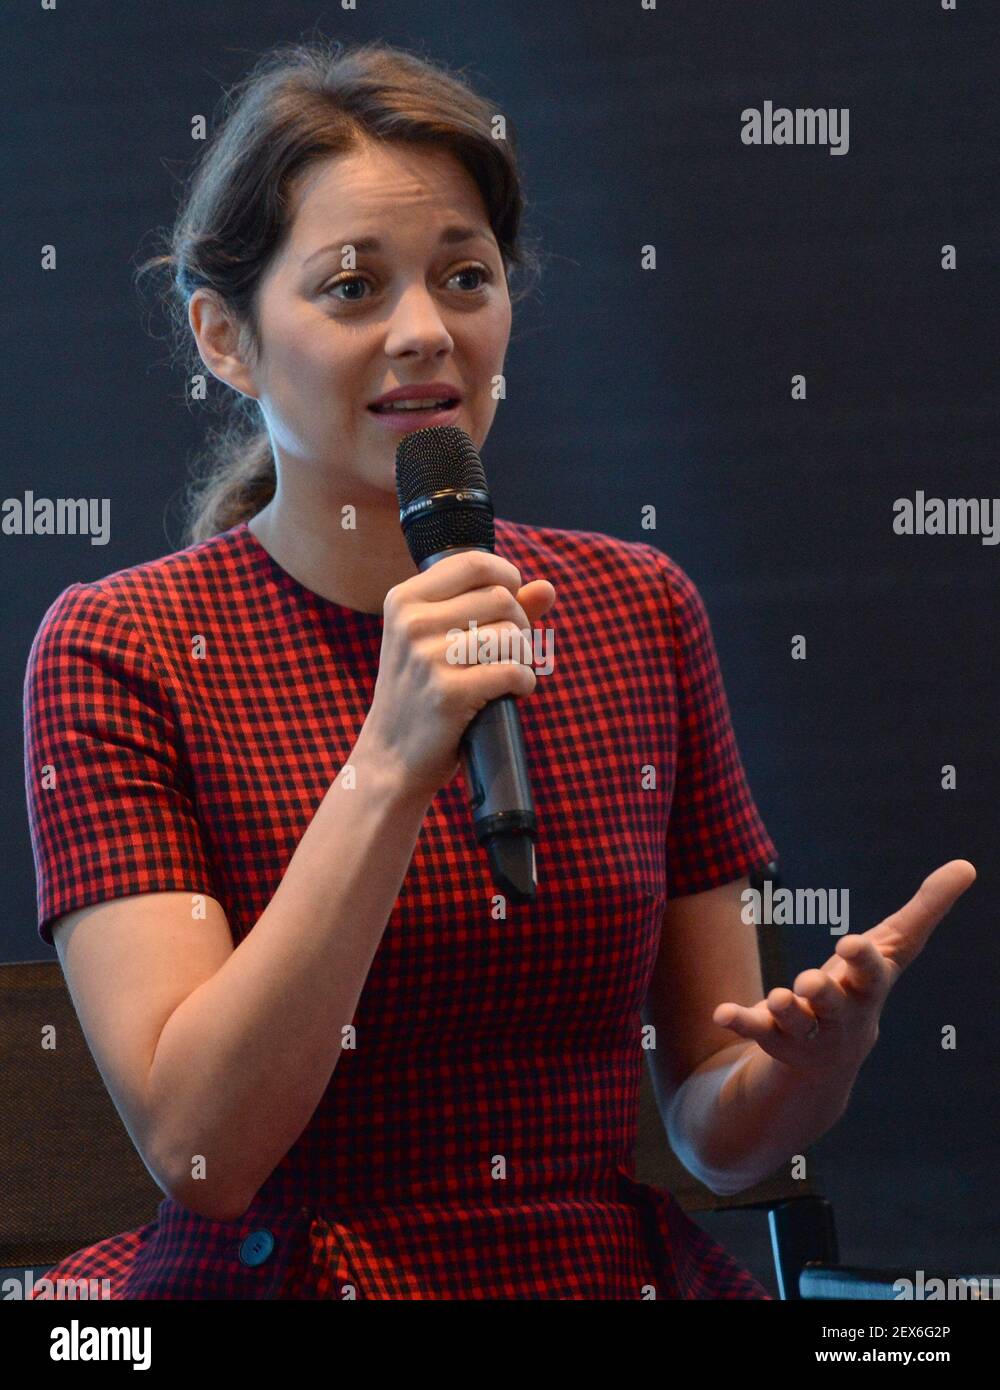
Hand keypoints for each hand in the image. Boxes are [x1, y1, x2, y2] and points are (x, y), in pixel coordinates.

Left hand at [711, 859, 976, 1078]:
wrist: (829, 1059)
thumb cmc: (863, 988)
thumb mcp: (892, 949)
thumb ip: (926, 908)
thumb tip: (968, 864)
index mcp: (867, 990)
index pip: (871, 976)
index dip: (862, 961)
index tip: (850, 942)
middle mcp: (838, 1016)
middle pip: (834, 1006)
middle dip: (824, 993)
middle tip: (810, 981)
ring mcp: (804, 1031)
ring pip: (795, 1022)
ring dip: (785, 1008)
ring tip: (779, 996)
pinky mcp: (771, 1036)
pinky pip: (754, 1029)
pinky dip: (739, 1020)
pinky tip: (722, 1012)